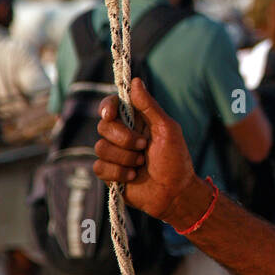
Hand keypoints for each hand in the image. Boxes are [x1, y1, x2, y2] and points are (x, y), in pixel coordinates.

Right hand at [94, 77, 194, 221]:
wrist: (174, 193)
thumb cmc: (176, 159)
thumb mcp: (167, 129)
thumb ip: (149, 106)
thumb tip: (136, 81)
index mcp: (136, 120)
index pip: (111, 105)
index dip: (107, 107)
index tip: (110, 114)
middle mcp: (122, 135)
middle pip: (103, 126)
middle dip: (124, 138)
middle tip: (144, 146)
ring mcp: (115, 154)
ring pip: (100, 147)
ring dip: (124, 158)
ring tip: (141, 164)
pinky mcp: (110, 173)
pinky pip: (99, 167)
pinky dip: (118, 173)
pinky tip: (133, 177)